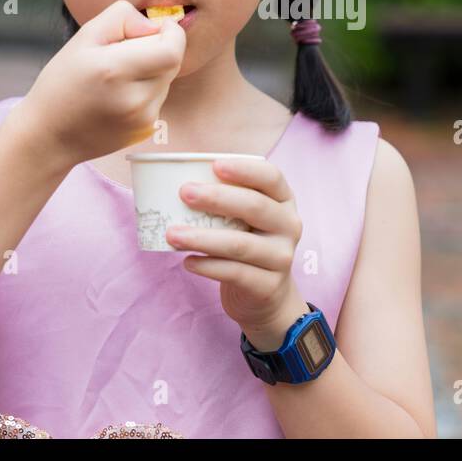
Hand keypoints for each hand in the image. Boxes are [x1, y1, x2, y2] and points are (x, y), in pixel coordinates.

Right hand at [14, 0, 185, 169]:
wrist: (49, 136)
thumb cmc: (61, 83)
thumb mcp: (83, 38)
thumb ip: (121, 18)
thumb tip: (154, 26)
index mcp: (115, 70)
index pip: (172, 50)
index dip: (172, 34)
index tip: (158, 27)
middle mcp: (134, 98)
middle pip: (172, 62)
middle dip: (159, 48)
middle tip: (129, 50)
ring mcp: (142, 119)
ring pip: (166, 80)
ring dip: (152, 70)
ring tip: (119, 77)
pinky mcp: (145, 130)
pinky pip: (158, 99)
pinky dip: (147, 90)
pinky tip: (119, 95)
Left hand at [166, 157, 308, 349]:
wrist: (266, 296)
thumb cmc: (247, 243)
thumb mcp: (245, 218)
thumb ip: (225, 198)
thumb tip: (177, 177)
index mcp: (284, 201)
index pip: (271, 177)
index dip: (245, 169)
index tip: (214, 165)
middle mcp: (289, 226)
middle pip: (255, 207)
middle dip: (217, 198)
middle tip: (184, 192)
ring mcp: (282, 257)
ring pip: (240, 244)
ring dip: (202, 238)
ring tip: (172, 234)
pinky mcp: (268, 285)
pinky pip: (234, 273)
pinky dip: (208, 266)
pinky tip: (187, 262)